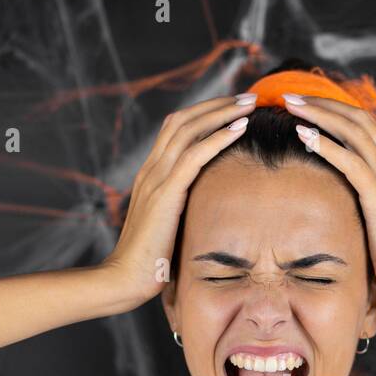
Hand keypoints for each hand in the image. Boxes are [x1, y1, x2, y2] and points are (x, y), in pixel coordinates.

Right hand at [103, 94, 256, 304]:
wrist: (125, 278)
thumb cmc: (150, 262)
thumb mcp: (170, 227)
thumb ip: (183, 211)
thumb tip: (209, 210)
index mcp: (151, 176)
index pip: (176, 130)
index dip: (205, 114)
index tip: (234, 109)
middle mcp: (150, 170)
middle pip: (182, 120)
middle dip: (217, 104)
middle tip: (249, 96)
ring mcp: (155, 179)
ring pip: (189, 130)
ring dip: (222, 113)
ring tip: (250, 104)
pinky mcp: (165, 194)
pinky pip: (194, 156)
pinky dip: (218, 138)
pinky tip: (240, 128)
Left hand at [280, 94, 375, 300]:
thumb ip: (368, 194)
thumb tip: (341, 189)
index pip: (365, 123)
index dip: (334, 109)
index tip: (305, 103)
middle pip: (357, 118)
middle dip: (322, 103)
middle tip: (289, 94)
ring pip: (352, 132)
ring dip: (319, 115)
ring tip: (290, 104)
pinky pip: (350, 162)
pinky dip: (325, 145)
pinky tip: (303, 134)